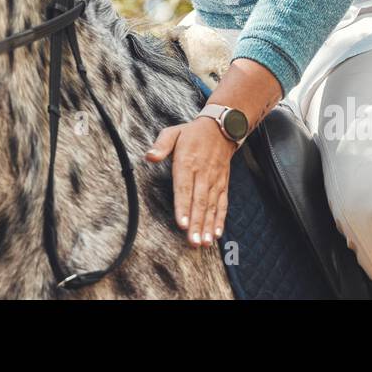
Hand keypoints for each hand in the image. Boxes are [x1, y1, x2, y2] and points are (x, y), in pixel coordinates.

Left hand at [145, 117, 234, 247]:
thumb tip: (149, 156)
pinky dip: (221, 219)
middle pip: (199, 202)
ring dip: (208, 226)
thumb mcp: (173, 132)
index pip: (184, 188)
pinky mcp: (223, 184)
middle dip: (197, 224)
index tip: (182, 223)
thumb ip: (161, 145)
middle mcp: (203, 174)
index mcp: (187, 162)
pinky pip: (222, 204)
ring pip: (211, 206)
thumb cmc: (191, 134)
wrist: (221, 129)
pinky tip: (217, 234)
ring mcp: (214, 180)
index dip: (183, 206)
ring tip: (204, 242)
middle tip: (193, 242)